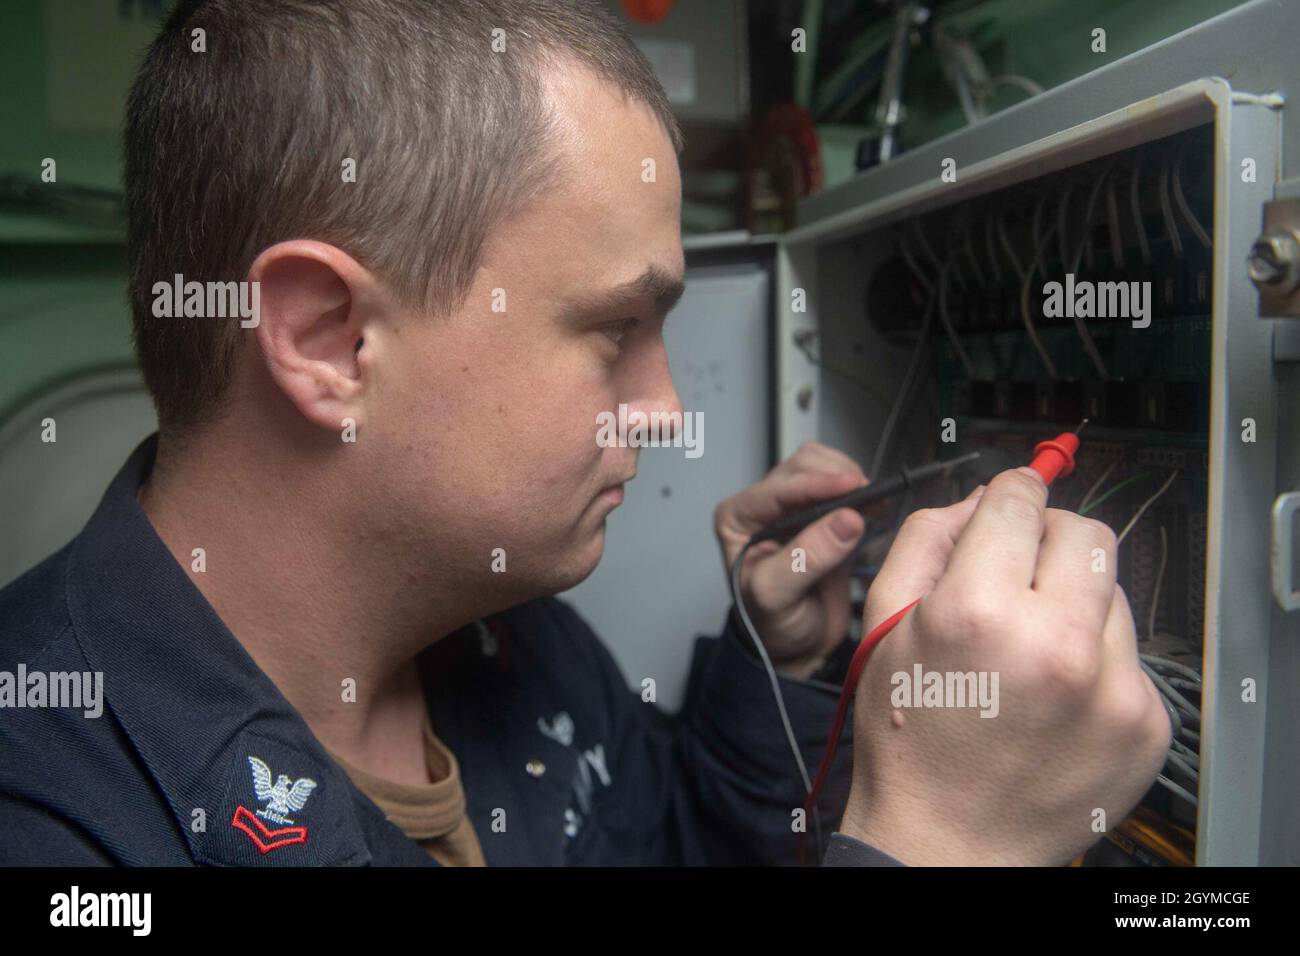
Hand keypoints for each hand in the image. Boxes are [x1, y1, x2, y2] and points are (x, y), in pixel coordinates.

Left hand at [714, 441, 868, 677]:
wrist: (795, 645)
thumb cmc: (773, 624)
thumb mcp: (778, 595)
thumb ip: (807, 558)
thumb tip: (848, 519)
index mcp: (738, 518)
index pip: (778, 488)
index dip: (816, 484)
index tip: (851, 486)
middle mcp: (762, 506)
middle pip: (801, 467)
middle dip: (835, 478)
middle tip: (868, 498)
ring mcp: (794, 507)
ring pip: (822, 468)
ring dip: (848, 480)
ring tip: (872, 503)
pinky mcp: (823, 515)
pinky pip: (842, 487)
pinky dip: (859, 491)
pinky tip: (873, 507)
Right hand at [837, 467, 1171, 865]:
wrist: (948, 842)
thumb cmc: (910, 741)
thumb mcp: (883, 626)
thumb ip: (926, 540)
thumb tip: (979, 499)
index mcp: (979, 613)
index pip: (1021, 501)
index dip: (1010, 493)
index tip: (1013, 499)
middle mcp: (1055, 646)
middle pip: (1084, 533)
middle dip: (1050, 537)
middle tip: (1022, 571)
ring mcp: (1111, 687)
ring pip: (1112, 591)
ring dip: (1074, 601)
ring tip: (1032, 649)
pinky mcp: (1144, 723)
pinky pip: (1130, 653)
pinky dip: (1096, 658)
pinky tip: (1055, 693)